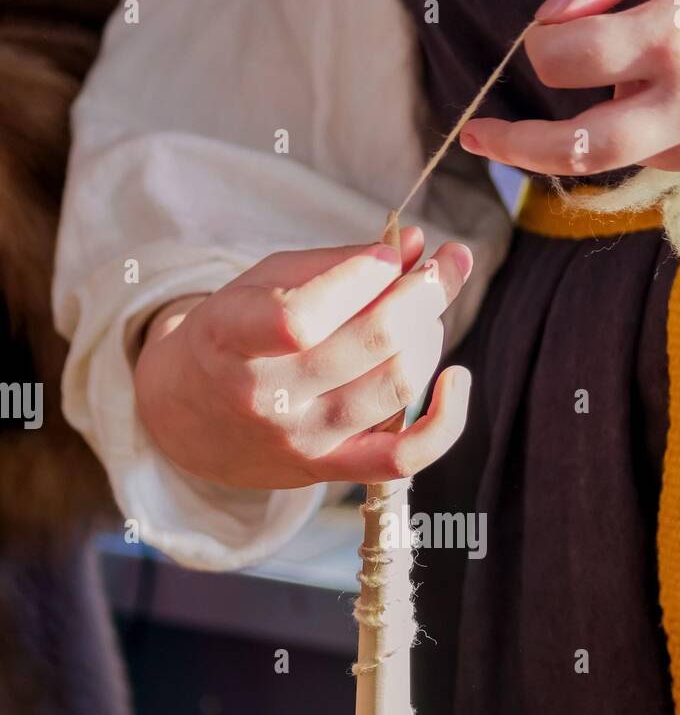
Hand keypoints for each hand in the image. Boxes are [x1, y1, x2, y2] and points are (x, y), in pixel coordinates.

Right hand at [134, 230, 472, 487]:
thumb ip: (335, 263)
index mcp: (234, 338)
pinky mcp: (330, 469)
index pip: (303, 317)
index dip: (363, 277)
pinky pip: (403, 457)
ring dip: (429, 335)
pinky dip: (445, 422)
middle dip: (425, 292)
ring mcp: (303, 438)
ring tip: (426, 311)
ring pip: (397, 384)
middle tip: (443, 266)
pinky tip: (455, 379)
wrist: (189, 419)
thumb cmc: (233, 336)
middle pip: (372, 343)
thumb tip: (418, 245)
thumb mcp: (261, 283)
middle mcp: (268, 396)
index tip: (389, 253)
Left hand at [460, 0, 679, 186]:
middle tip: (477, 136)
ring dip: (624, 118)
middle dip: (517, 145)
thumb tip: (551, 17)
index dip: (540, 47)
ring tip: (676, 69)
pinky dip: (675, 131)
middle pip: (576, 147)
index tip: (538, 42)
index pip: (565, 59)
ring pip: (634, 151)